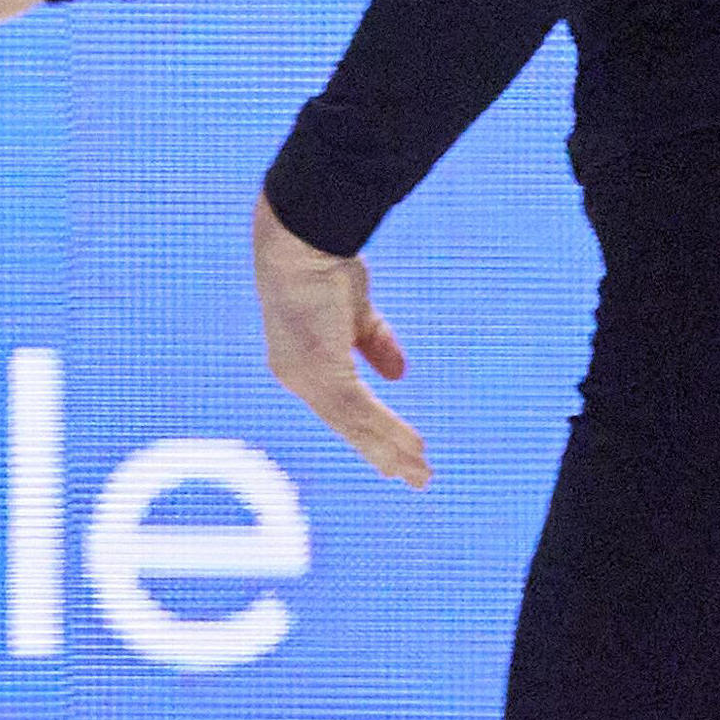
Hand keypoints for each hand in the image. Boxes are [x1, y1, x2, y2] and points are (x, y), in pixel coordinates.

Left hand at [255, 191, 427, 487]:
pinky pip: (361, 412)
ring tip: (423, 474)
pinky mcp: (322, 372)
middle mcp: (296, 377)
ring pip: (357, 426)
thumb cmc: (321, 263)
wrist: (301, 241)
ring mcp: (306, 377)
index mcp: (298, 362)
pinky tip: (414, 448)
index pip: (338, 407)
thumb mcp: (355, 310)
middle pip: (348, 426)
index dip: (369, 431)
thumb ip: (372, 342)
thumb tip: (398, 375)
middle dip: (384, 453)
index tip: (393, 456)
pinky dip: (389, 432)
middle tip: (416, 478)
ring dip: (393, 450)